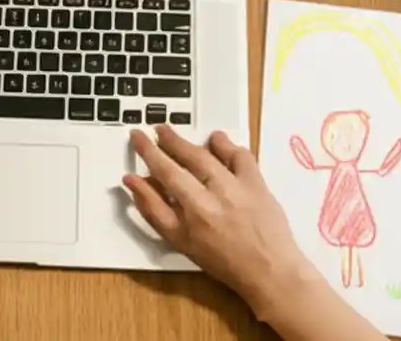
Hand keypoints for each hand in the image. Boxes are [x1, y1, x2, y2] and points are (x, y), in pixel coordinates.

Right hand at [124, 127, 313, 315]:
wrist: (268, 270)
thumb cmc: (221, 260)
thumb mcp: (179, 241)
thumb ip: (154, 208)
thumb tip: (132, 182)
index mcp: (196, 208)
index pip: (166, 170)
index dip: (148, 151)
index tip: (137, 135)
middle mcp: (218, 192)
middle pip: (188, 156)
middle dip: (169, 140)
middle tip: (156, 129)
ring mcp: (240, 185)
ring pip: (212, 154)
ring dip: (193, 141)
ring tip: (179, 134)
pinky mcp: (258, 183)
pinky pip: (241, 156)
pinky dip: (227, 146)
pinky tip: (216, 141)